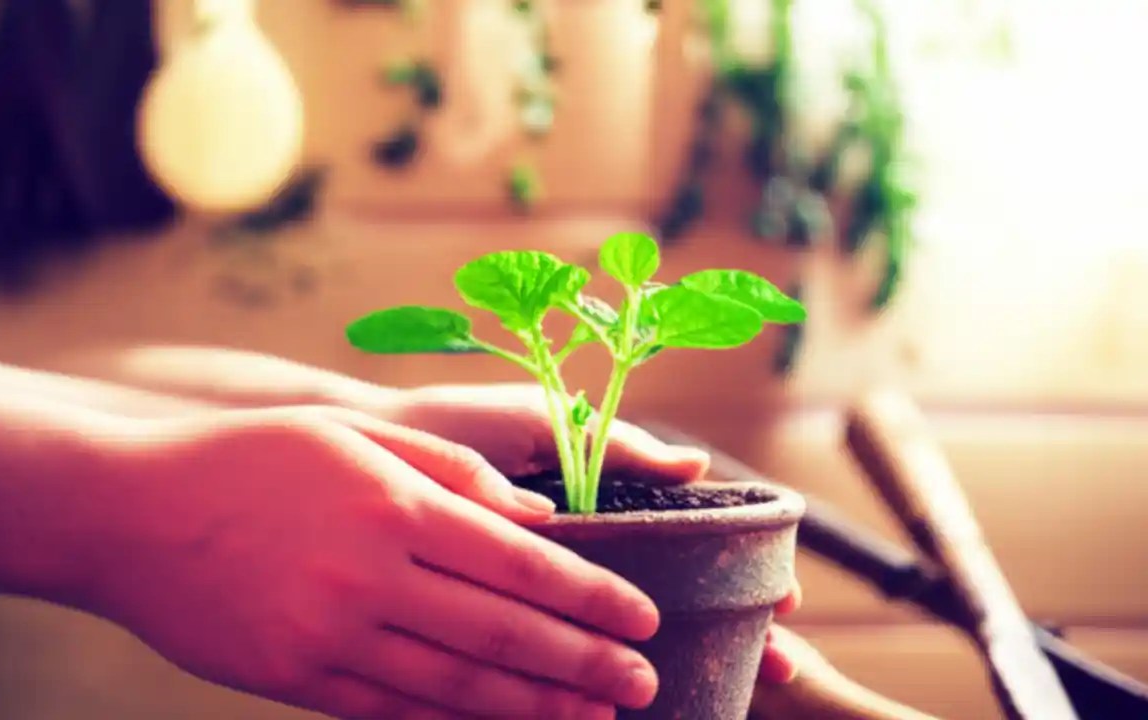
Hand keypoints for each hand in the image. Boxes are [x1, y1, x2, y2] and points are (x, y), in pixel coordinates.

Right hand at [86, 406, 661, 718]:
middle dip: (583, 662)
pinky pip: (392, 711)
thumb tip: (538, 519)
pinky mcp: (293, 678)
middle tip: (641, 683)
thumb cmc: (250, 456)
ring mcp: (329, 633)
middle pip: (502, 629)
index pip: (519, 560)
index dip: (589, 594)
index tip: (640, 618)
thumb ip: (452, 473)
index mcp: (392, 502)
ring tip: (591, 718)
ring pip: (456, 682)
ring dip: (534, 705)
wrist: (130, 513)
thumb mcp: (351, 433)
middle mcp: (370, 573)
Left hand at [378, 383, 803, 684]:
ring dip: (688, 662)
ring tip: (738, 691)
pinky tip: (613, 705)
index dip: (744, 573)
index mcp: (601, 508)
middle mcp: (583, 554)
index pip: (694, 547)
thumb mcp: (540, 423)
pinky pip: (555, 656)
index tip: (789, 602)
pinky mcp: (504, 618)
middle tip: (786, 665)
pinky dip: (584, 680)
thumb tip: (698, 464)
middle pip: (680, 600)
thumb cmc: (456, 426)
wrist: (364, 455)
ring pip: (624, 638)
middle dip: (735, 632)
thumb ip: (615, 445)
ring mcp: (546, 591)